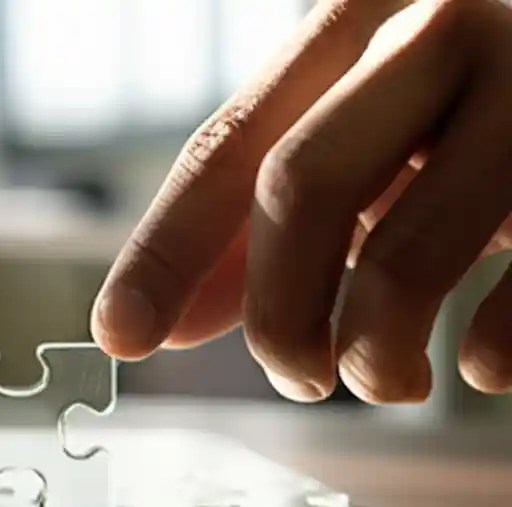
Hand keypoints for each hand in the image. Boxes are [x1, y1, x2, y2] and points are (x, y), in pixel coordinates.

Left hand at [90, 0, 511, 403]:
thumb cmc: (494, 113)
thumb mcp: (384, 133)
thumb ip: (280, 212)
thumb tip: (164, 321)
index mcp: (368, 13)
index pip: (231, 142)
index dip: (165, 249)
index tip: (120, 337)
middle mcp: (449, 26)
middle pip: (300, 187)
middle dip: (276, 315)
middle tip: (293, 379)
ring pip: (402, 256)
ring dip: (370, 358)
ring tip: (380, 382)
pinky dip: (493, 356)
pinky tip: (487, 367)